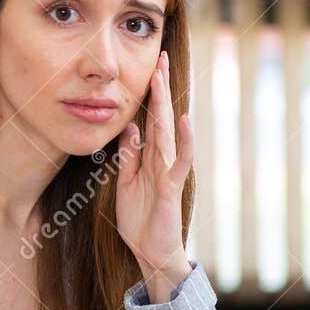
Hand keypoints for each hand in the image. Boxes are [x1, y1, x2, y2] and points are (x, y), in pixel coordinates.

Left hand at [116, 49, 193, 299]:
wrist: (152, 253)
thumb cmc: (141, 221)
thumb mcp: (125, 183)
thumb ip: (129, 155)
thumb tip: (130, 126)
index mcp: (148, 158)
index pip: (149, 119)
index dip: (148, 95)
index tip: (149, 67)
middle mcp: (161, 159)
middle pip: (160, 117)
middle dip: (159, 88)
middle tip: (159, 57)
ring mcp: (168, 171)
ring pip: (167, 131)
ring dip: (166, 104)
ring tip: (163, 77)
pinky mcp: (172, 187)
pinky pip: (179, 160)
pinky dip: (182, 140)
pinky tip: (183, 120)